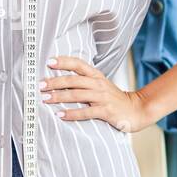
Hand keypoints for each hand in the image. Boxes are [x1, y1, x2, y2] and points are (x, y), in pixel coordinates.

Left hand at [40, 55, 155, 132]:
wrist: (137, 110)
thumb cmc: (115, 99)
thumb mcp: (101, 85)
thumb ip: (85, 81)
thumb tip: (60, 80)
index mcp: (97, 76)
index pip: (78, 64)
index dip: (63, 62)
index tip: (49, 62)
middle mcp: (98, 84)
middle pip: (73, 80)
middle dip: (55, 82)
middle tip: (40, 85)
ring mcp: (102, 97)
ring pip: (77, 95)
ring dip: (59, 96)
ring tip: (45, 99)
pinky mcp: (105, 111)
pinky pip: (85, 112)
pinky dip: (71, 113)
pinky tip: (60, 115)